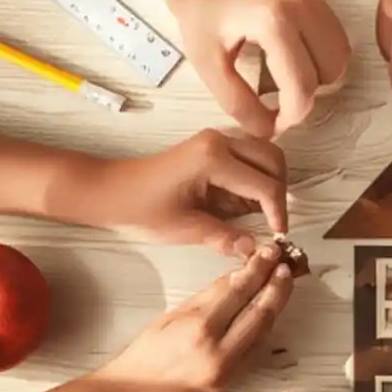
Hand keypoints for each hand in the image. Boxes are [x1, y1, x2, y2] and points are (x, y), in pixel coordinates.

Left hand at [72, 130, 286, 257]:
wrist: (111, 191)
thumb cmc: (141, 208)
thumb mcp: (186, 229)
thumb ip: (226, 238)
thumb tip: (256, 250)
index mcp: (213, 158)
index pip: (265, 185)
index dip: (278, 212)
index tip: (280, 235)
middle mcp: (219, 141)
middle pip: (273, 160)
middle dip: (280, 192)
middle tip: (274, 222)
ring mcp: (216, 140)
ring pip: (265, 155)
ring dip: (270, 183)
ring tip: (261, 214)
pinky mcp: (213, 147)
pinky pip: (249, 158)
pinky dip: (257, 179)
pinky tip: (244, 205)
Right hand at [96, 244, 292, 391]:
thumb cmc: (145, 354)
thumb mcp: (171, 316)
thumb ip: (208, 297)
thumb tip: (237, 277)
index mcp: (198, 328)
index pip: (238, 291)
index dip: (257, 269)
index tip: (267, 253)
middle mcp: (218, 349)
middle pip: (259, 310)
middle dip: (276, 284)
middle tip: (284, 264)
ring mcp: (229, 369)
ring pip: (264, 330)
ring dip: (277, 305)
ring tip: (283, 283)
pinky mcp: (232, 381)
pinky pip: (257, 349)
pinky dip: (266, 327)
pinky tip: (271, 311)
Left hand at [159, 0, 349, 136]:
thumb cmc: (202, 15)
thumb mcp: (209, 66)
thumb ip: (239, 104)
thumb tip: (269, 131)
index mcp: (273, 20)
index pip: (301, 85)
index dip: (292, 115)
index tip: (275, 125)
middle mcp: (301, 7)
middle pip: (327, 75)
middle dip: (305, 97)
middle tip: (278, 103)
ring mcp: (314, 2)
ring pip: (339, 62)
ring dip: (318, 81)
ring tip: (286, 83)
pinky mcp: (319, 4)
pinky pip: (339, 46)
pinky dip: (323, 64)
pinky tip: (296, 65)